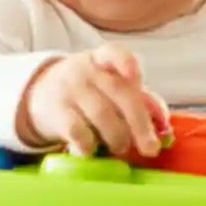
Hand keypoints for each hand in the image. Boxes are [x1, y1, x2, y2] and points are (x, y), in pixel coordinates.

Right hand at [18, 43, 164, 157]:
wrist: (41, 93)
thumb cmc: (90, 91)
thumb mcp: (110, 84)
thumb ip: (140, 99)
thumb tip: (164, 123)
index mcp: (104, 58)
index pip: (116, 53)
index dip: (127, 63)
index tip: (134, 77)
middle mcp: (86, 69)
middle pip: (119, 92)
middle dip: (140, 124)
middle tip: (150, 149)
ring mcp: (69, 88)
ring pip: (102, 115)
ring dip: (117, 138)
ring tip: (120, 147)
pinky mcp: (55, 112)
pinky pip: (77, 131)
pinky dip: (89, 146)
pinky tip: (92, 151)